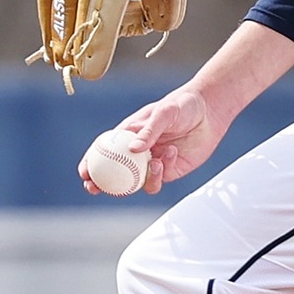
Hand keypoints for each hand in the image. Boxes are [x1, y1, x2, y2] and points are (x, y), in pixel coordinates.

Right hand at [78, 86, 229, 194]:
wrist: (210, 111)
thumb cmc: (182, 105)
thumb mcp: (164, 113)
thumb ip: (149, 131)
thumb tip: (133, 149)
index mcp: (128, 134)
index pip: (103, 151)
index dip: (90, 163)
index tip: (84, 173)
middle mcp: (137, 151)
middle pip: (113, 173)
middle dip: (102, 184)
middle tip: (96, 189)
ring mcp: (151, 162)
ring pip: (135, 182)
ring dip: (140, 179)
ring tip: (155, 161)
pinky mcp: (168, 170)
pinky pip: (158, 179)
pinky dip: (161, 172)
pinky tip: (170, 153)